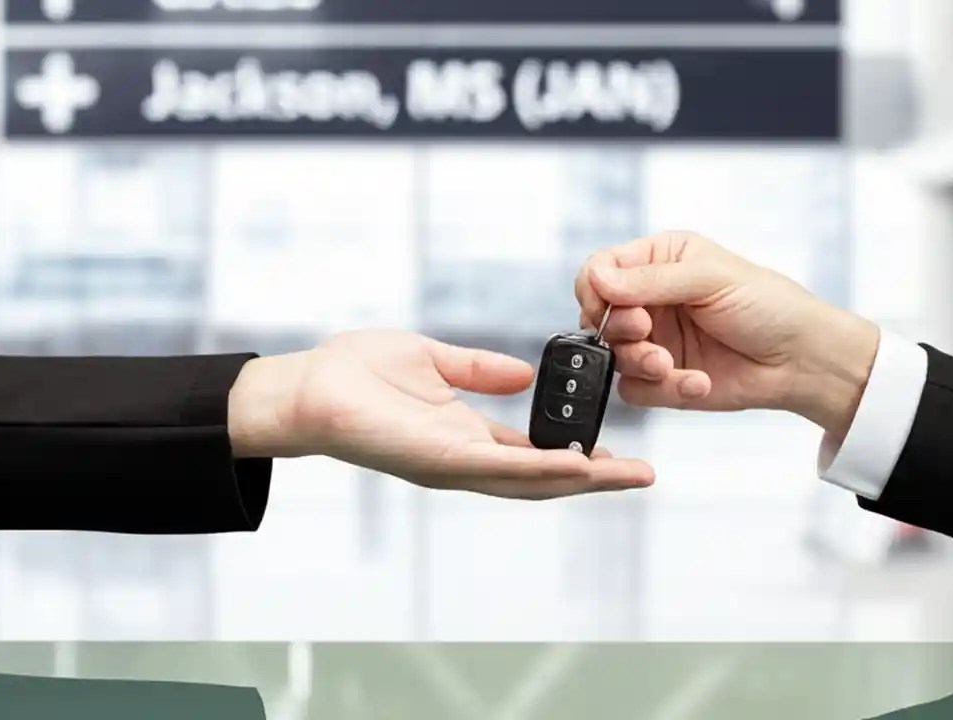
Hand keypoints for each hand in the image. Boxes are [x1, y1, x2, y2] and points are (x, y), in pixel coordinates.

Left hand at [227, 330, 653, 499]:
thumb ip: (479, 370)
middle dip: (596, 480)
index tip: (618, 453)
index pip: (534, 454)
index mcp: (467, 435)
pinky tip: (577, 466)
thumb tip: (524, 373)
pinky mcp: (438, 459)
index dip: (578, 457)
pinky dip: (542, 470)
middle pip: (544, 478)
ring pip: (530, 481)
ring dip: (582, 481)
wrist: (305, 386)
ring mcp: (453, 465)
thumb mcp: (434, 361)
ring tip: (628, 476)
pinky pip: (499, 468)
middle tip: (647, 475)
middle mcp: (465, 459)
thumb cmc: (356, 374)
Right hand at [574, 231, 878, 439]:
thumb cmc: (770, 306)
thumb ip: (651, 279)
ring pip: (612, 356)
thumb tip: (597, 277)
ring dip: (640, 362)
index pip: (600, 268)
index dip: (594, 288)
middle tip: (645, 331)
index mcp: (660, 260)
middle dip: (619, 328)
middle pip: (598, 315)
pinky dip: (664, 389)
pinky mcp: (663, 380)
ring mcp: (656, 340)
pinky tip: (698, 382)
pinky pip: (635, 390)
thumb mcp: (711, 278)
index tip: (606, 305)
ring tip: (670, 365)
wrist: (802, 361)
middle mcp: (652, 299)